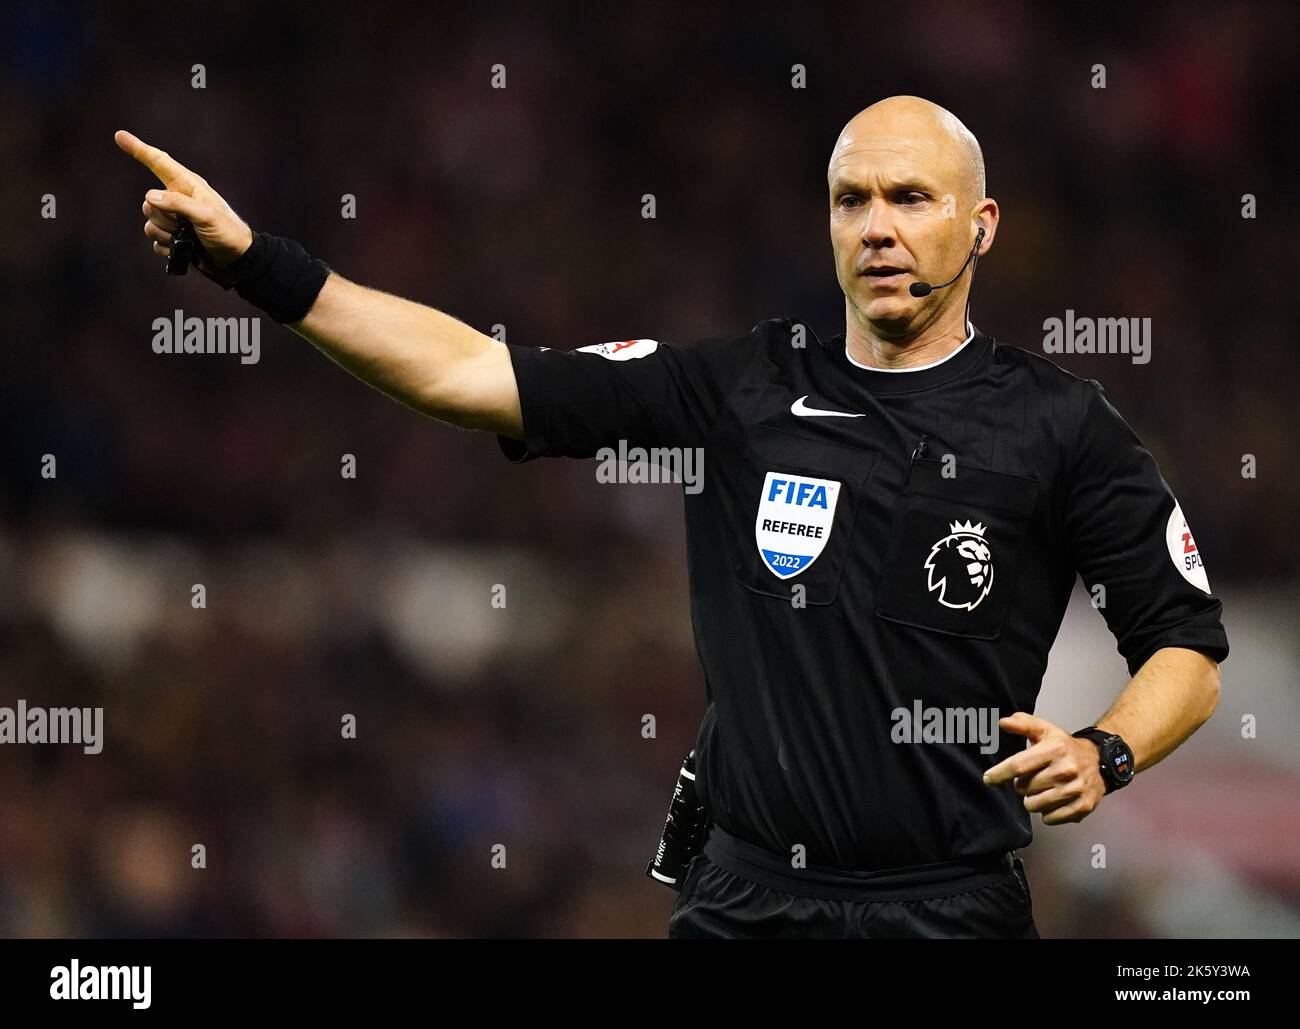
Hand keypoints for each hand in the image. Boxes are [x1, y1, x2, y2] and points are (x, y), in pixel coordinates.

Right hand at [114, 129, 253, 276]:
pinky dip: (166, 247)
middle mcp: (178, 199)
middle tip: (184, 225)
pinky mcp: (173, 238)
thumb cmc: (228, 232)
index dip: (139, 149)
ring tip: (186, 238)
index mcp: (187, 186)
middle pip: (148, 201)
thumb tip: (150, 196)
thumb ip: (178, 203)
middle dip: (161, 216)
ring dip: (164, 233)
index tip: (120, 136)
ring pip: (149, 222)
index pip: (159, 162)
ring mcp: (174, 219)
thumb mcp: (206, 214)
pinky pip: (155, 240)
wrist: (236, 260)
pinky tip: (182, 250)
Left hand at [982, 712, 1105, 824]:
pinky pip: (1050, 818)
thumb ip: (1023, 724)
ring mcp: (1075, 790)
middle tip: (1032, 778)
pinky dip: (1047, 812)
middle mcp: (1066, 770)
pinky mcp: (1082, 807)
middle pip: (1024, 787)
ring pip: (1034, 805)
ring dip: (1032, 799)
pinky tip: (1053, 800)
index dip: (1000, 773)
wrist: (1100, 762)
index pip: (1019, 765)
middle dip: (1021, 785)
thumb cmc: (1066, 747)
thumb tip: (1003, 722)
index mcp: (1055, 749)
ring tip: (1042, 789)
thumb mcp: (1045, 730)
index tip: (988, 779)